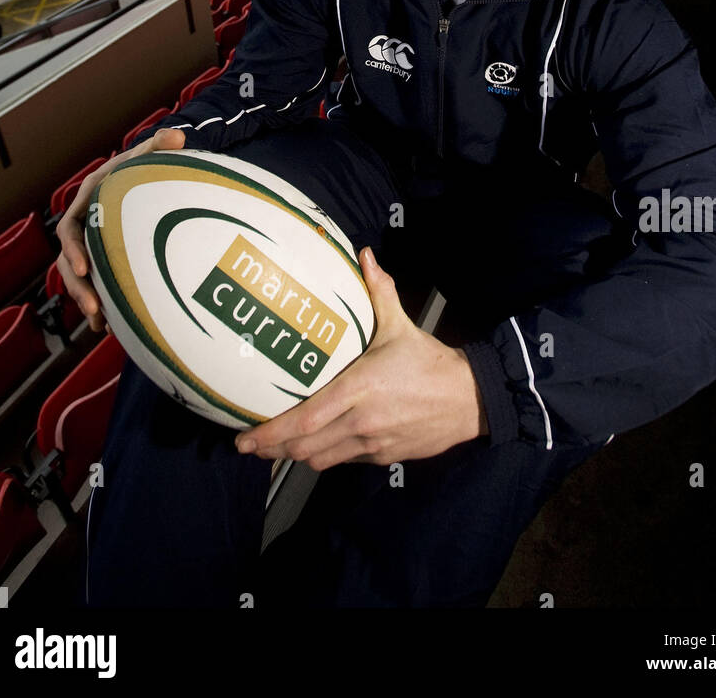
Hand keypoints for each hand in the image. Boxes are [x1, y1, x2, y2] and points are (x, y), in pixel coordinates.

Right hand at [55, 127, 187, 331]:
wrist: (144, 186)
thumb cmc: (143, 170)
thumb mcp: (149, 157)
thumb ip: (159, 146)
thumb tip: (178, 137)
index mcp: (87, 206)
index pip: (69, 230)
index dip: (73, 250)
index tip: (84, 267)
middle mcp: (85, 229)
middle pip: (69, 263)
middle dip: (79, 287)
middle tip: (94, 308)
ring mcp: (93, 248)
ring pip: (80, 280)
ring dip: (88, 301)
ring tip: (101, 324)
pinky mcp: (104, 263)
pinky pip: (97, 288)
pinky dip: (102, 308)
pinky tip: (110, 331)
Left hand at [235, 246, 488, 469]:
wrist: (470, 399)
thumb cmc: (430, 362)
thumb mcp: (400, 325)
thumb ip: (379, 291)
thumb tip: (364, 255)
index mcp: (359, 388)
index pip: (305, 419)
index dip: (271, 433)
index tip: (245, 438)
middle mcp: (361, 421)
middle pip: (305, 447)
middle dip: (272, 449)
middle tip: (248, 445)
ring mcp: (372, 443)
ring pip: (321, 460)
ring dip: (295, 457)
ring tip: (274, 450)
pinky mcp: (384, 457)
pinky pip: (345, 461)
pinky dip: (326, 457)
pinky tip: (317, 447)